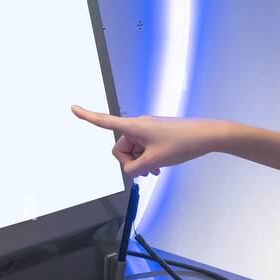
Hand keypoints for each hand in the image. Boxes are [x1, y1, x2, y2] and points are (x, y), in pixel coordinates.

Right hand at [71, 107, 225, 178]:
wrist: (206, 136)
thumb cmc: (181, 144)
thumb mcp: (154, 161)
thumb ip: (134, 169)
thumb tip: (129, 170)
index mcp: (134, 127)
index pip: (104, 121)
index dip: (87, 116)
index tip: (73, 108)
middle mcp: (138, 125)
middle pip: (121, 147)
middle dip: (130, 161)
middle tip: (147, 170)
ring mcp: (147, 129)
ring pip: (133, 150)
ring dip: (140, 162)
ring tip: (155, 170)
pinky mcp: (156, 133)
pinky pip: (143, 147)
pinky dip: (147, 158)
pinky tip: (158, 168)